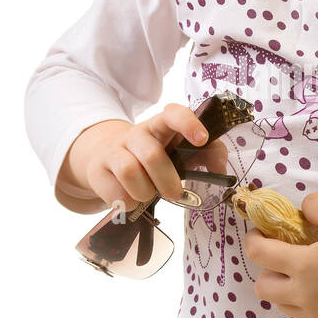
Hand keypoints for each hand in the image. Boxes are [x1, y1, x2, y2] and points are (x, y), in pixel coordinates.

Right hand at [63, 104, 228, 209]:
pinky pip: (116, 193)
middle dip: (167, 181)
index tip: (202, 138)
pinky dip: (128, 203)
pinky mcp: (97, 170)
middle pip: (152, 155)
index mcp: (161, 125)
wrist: (106, 160)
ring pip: (130, 173)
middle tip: (174, 193)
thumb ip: (207, 156)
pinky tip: (130, 199)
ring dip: (145, 193)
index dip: (188, 123)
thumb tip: (220, 169)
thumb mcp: (179, 153)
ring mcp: (115, 150)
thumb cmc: (152, 157)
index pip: (173, 114)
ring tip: (148, 195)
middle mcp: (137, 133)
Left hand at [243, 192, 317, 317]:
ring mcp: (315, 316)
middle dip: (268, 269)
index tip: (260, 234)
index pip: (257, 254)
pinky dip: (300, 316)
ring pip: (280, 306)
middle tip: (285, 259)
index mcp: (303, 265)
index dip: (253, 240)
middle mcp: (303, 294)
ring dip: (284, 290)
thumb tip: (300, 211)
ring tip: (304, 278)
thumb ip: (314, 206)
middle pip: (262, 286)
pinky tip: (313, 303)